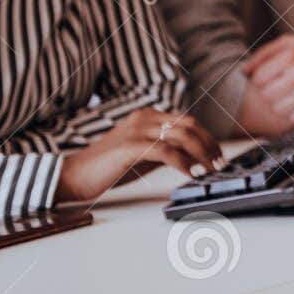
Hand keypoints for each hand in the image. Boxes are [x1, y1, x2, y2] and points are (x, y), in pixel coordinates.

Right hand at [55, 109, 221, 202]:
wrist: (73, 175)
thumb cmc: (108, 168)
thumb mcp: (143, 155)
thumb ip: (166, 151)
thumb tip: (194, 157)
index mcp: (147, 117)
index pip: (187, 121)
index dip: (207, 137)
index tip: (219, 155)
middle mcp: (144, 118)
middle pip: (189, 125)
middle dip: (209, 145)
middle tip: (220, 164)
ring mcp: (136, 130)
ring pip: (181, 136)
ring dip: (201, 154)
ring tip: (210, 170)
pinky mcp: (129, 147)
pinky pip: (165, 151)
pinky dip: (183, 163)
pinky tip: (190, 174)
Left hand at [243, 35, 293, 123]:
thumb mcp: (290, 43)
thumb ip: (264, 54)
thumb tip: (243, 72)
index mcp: (291, 53)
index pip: (259, 78)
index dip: (258, 81)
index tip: (266, 79)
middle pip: (267, 95)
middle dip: (267, 94)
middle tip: (275, 89)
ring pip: (278, 108)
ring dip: (278, 105)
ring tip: (284, 97)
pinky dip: (292, 113)